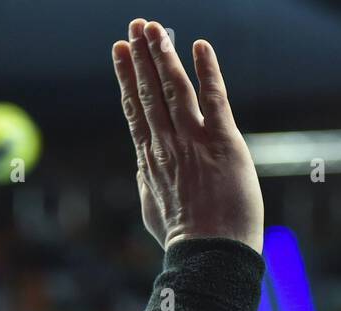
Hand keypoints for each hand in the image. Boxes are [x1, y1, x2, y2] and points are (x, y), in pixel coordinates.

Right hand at [112, 20, 263, 251]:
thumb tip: (140, 167)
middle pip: (148, 92)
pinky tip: (199, 46)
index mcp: (150, 161)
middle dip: (139, 56)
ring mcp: (193, 142)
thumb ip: (147, 183)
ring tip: (153, 28)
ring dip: (163, 55)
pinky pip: (214, 98)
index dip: (125, 78)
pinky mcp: (223, 142)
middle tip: (133, 27)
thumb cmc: (185, 241)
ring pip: (173, 89)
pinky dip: (207, 71)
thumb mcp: (154, 212)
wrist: (209, 254)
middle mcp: (167, 146)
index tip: (118, 52)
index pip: (134, 110)